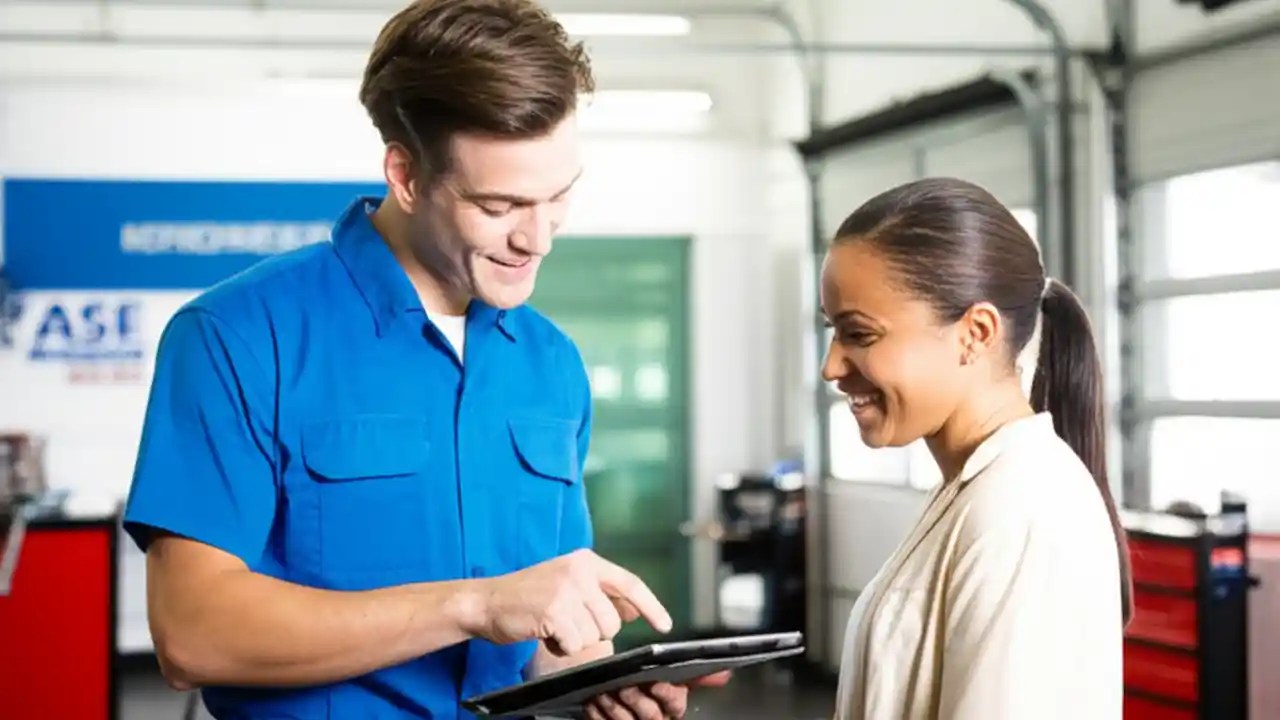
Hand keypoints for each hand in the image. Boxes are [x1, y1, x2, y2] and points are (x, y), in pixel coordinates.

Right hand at [471, 550, 672, 655]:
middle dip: (592, 631)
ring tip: (552, 624)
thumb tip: (634, 610)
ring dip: (574, 639)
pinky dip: (560, 647)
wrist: (486, 601)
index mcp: (586, 561)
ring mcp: (566, 590)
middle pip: (612, 621)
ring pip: (595, 636)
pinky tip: (544, 632)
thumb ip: (600, 594)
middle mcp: (579, 571)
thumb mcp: (568, 585)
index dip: (651, 606)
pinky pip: (574, 645)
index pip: (630, 584)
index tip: (665, 624)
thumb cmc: (527, 597)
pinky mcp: (554, 612)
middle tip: (565, 621)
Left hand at [583, 672, 731, 719]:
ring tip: (604, 692)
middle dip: (638, 700)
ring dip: (615, 707)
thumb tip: (727, 674)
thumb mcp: (673, 678)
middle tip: (625, 686)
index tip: (656, 683)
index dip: (667, 694)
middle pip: (651, 715)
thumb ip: (697, 675)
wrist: (624, 694)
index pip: (675, 704)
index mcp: (672, 707)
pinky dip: (598, 713)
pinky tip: (592, 702)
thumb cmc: (651, 687)